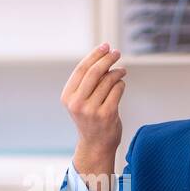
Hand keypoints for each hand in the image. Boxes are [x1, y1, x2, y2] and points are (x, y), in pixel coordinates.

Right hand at [61, 43, 126, 190]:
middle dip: (107, 59)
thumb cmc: (90, 118)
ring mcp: (92, 110)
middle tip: (117, 53)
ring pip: (108, 80)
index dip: (95, 55)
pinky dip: (121, 84)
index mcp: (67, 97)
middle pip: (94, 72)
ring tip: (122, 71)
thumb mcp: (81, 100)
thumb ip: (88, 81)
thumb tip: (104, 55)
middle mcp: (77, 103)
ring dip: (118, 72)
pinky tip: (120, 85)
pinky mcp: (107, 114)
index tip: (105, 46)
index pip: (81, 69)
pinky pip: (117, 90)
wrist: (95, 144)